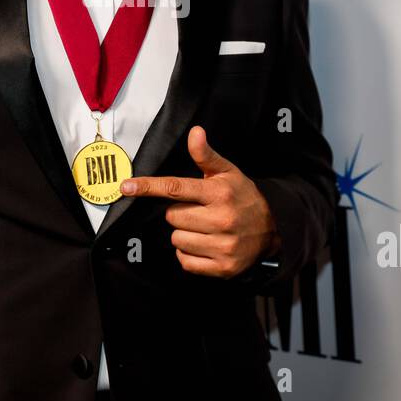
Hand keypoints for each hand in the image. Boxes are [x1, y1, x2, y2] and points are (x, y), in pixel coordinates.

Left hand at [119, 125, 279, 276]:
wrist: (274, 229)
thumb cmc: (243, 196)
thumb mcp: (228, 172)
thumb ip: (206, 155)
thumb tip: (195, 132)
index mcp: (219, 193)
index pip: (175, 187)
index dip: (148, 186)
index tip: (126, 186)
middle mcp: (221, 219)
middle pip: (172, 217)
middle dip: (179, 213)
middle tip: (197, 211)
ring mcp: (223, 246)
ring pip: (177, 240)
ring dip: (184, 234)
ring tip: (204, 228)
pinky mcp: (223, 267)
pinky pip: (185, 261)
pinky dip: (188, 254)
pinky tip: (204, 245)